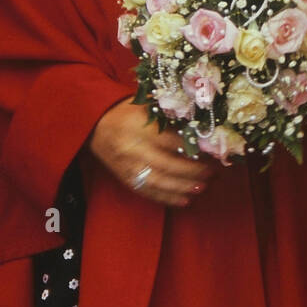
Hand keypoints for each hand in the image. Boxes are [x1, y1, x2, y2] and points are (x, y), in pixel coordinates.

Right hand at [87, 98, 213, 207]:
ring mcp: (129, 167)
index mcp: (139, 128)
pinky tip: (184, 200)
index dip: (192, 148)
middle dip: (191, 172)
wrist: (95, 125)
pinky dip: (167, 198)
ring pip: (158, 182)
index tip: (211, 151)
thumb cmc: (125, 112)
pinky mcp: (126, 179)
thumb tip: (199, 126)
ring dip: (182, 187)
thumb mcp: (146, 105)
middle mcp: (133, 149)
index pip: (170, 141)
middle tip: (211, 173)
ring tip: (202, 188)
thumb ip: (169, 115)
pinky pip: (148, 192)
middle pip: (166, 165)